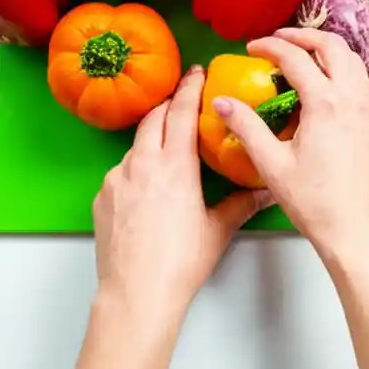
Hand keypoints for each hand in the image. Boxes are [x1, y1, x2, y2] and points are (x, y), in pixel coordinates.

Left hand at [93, 64, 272, 314]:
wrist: (136, 294)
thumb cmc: (179, 263)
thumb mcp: (218, 229)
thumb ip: (243, 203)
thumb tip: (267, 191)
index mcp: (174, 166)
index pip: (181, 112)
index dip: (189, 88)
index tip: (196, 73)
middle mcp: (141, 164)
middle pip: (154, 119)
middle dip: (168, 105)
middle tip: (183, 99)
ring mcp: (117, 180)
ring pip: (136, 146)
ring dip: (152, 138)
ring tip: (169, 148)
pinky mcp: (102, 198)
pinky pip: (121, 172)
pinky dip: (136, 168)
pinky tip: (148, 186)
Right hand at [213, 28, 368, 262]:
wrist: (360, 231)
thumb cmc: (316, 203)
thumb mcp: (272, 165)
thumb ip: (246, 127)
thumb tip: (222, 102)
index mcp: (327, 104)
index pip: (295, 57)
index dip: (271, 46)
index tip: (253, 47)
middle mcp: (356, 99)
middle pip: (333, 45)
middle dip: (304, 35)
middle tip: (281, 38)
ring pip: (354, 63)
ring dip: (328, 52)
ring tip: (304, 57)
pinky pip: (365, 87)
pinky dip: (345, 77)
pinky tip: (328, 94)